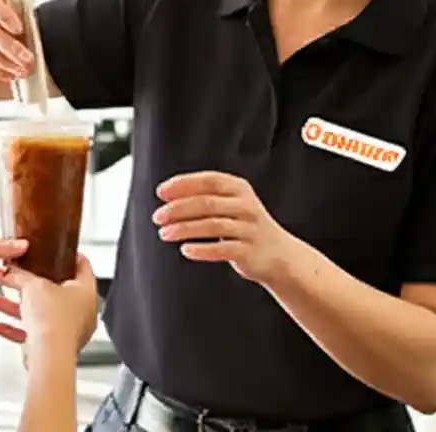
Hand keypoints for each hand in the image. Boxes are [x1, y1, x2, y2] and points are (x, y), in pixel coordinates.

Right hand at [0, 255, 98, 360]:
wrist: (50, 357)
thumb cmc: (54, 320)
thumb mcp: (33, 286)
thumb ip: (19, 275)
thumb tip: (9, 270)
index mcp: (85, 290)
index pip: (81, 265)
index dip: (67, 255)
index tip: (56, 250)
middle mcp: (81, 310)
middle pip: (56, 290)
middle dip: (31, 284)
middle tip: (19, 275)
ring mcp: (69, 329)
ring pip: (40, 313)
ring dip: (16, 307)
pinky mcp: (55, 346)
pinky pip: (33, 333)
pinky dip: (15, 328)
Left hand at [152, 171, 297, 283]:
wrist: (279, 254)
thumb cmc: (245, 226)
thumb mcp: (231, 203)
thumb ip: (205, 196)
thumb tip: (167, 195)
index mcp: (239, 189)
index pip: (208, 180)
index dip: (183, 184)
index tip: (161, 192)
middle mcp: (246, 206)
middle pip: (206, 203)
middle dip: (178, 209)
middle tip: (157, 216)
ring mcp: (249, 228)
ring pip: (212, 226)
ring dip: (184, 229)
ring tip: (164, 234)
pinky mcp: (249, 251)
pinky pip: (222, 249)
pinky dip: (201, 250)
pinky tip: (186, 250)